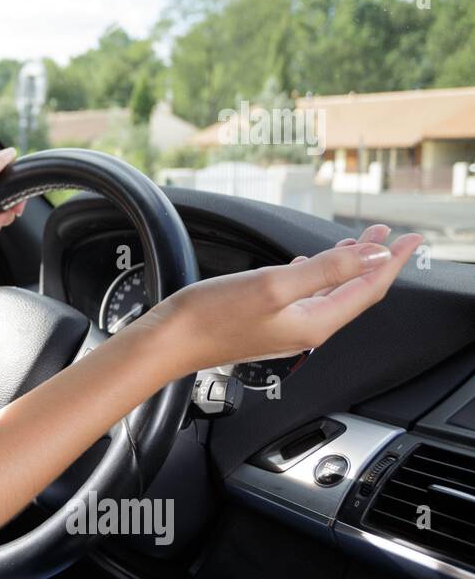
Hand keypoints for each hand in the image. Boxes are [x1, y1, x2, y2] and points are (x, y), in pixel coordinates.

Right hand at [142, 223, 423, 376]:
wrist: (169, 342)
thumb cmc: (210, 317)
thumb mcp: (272, 285)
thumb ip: (325, 269)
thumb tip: (370, 259)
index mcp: (314, 322)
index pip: (368, 288)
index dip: (393, 262)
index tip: (410, 240)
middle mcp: (305, 328)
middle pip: (354, 291)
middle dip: (375, 262)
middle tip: (391, 236)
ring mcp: (285, 327)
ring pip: (331, 292)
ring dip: (348, 266)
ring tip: (361, 244)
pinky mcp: (266, 322)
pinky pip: (307, 296)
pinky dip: (319, 274)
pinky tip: (311, 263)